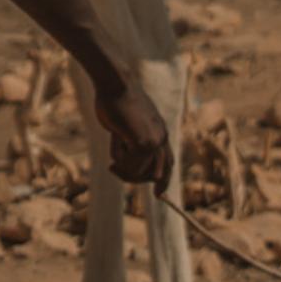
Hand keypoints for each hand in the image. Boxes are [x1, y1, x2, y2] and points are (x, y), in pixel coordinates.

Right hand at [88, 73, 168, 190]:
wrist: (115, 85)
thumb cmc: (116, 102)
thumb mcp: (126, 127)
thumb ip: (131, 143)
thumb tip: (126, 166)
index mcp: (161, 133)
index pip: (168, 164)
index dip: (164, 181)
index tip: (159, 196)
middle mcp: (162, 139)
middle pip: (154, 175)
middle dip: (132, 177)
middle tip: (112, 168)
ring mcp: (155, 142)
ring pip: (140, 173)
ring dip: (122, 165)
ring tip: (114, 141)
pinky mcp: (144, 143)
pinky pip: (131, 166)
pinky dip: (118, 157)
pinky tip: (115, 137)